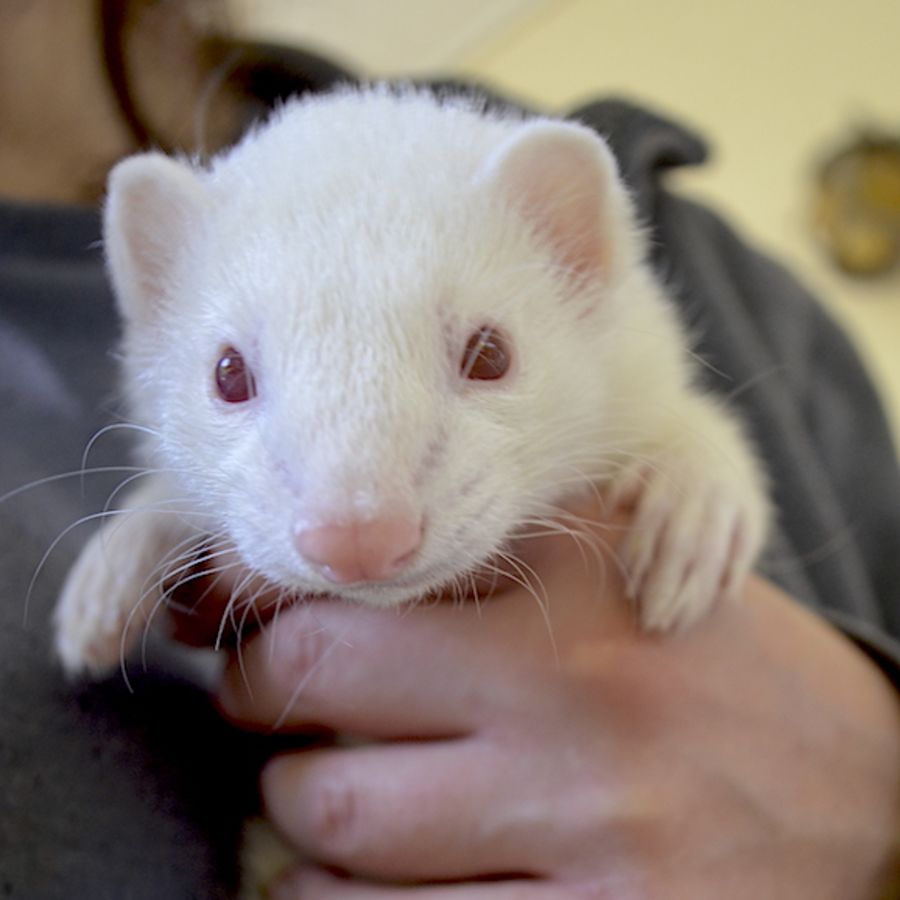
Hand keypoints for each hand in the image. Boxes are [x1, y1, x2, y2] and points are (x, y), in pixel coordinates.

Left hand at [209, 498, 899, 897]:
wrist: (867, 792)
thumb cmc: (715, 667)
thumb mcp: (633, 565)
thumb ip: (505, 549)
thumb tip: (345, 570)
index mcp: (577, 579)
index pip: (359, 578)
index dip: (276, 610)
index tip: (259, 630)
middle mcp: (572, 692)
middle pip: (318, 686)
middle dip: (258, 698)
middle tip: (261, 704)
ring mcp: (586, 828)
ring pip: (337, 823)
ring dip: (290, 816)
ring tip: (306, 801)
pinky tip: (345, 890)